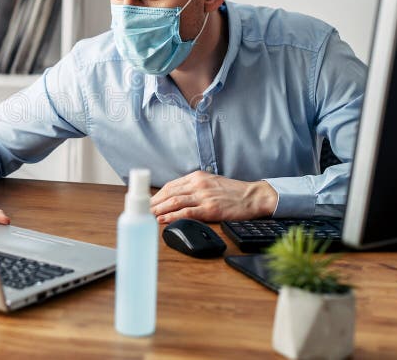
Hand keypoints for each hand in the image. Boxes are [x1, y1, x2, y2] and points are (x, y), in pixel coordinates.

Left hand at [150, 170, 276, 223]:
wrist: (254, 196)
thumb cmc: (234, 192)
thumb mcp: (211, 183)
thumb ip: (195, 188)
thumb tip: (177, 197)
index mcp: (197, 177)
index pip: (171, 186)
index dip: (157, 195)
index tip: (148, 203)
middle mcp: (198, 184)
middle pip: (169, 193)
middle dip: (154, 203)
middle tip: (142, 212)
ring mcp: (204, 196)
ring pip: (174, 201)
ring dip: (159, 209)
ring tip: (148, 216)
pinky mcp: (210, 208)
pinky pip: (187, 212)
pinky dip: (172, 216)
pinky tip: (163, 220)